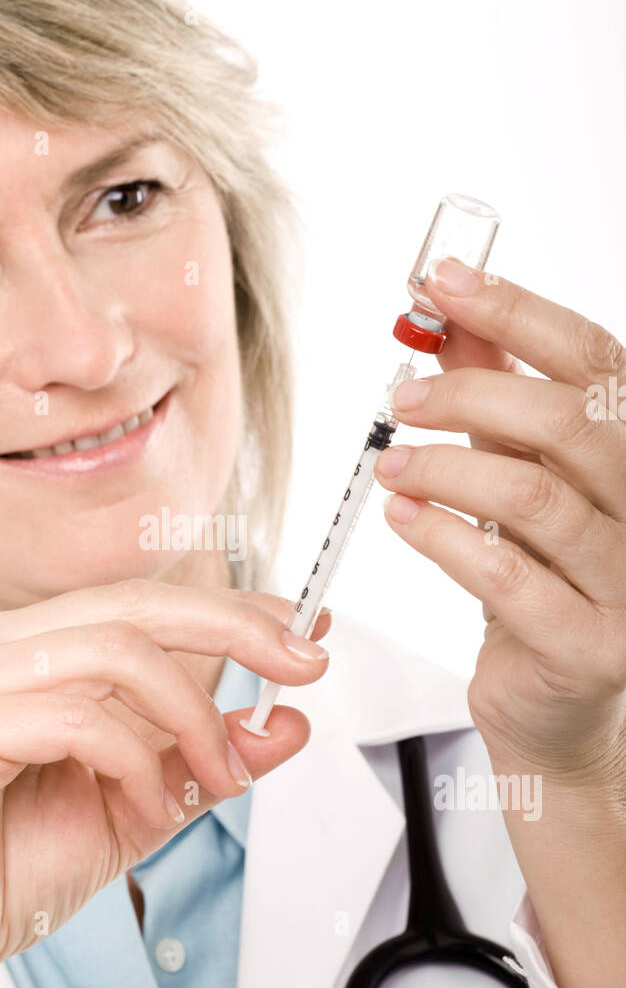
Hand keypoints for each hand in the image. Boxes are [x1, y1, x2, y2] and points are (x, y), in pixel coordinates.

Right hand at [0, 578, 329, 987]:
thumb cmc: (6, 874)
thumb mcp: (138, 807)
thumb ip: (203, 761)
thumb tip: (287, 723)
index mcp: (24, 650)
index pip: (142, 602)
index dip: (231, 607)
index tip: (305, 626)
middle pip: (137, 604)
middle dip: (237, 629)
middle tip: (304, 665)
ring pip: (118, 651)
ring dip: (192, 717)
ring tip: (217, 783)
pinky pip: (78, 715)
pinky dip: (135, 761)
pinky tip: (143, 807)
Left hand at [374, 257, 625, 783]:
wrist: (555, 703)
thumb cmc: (539, 581)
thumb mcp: (516, 474)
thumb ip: (492, 396)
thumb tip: (443, 315)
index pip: (595, 362)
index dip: (516, 312)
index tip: (440, 284)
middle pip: (568, 421)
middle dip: (470, 393)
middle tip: (403, 398)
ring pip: (532, 496)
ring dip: (444, 465)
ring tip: (392, 462)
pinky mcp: (590, 647)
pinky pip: (505, 576)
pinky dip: (440, 536)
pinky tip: (403, 517)